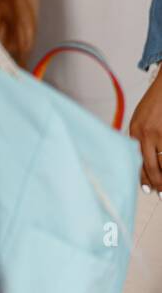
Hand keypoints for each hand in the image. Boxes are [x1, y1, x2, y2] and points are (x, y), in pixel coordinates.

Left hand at [129, 73, 161, 191]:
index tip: (148, 189)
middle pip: (150, 166)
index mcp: (134, 131)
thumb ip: (140, 137)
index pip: (136, 160)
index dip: (143, 177)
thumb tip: (142, 159)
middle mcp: (145, 134)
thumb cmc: (156, 103)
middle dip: (157, 183)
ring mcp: (160, 134)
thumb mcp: (141, 119)